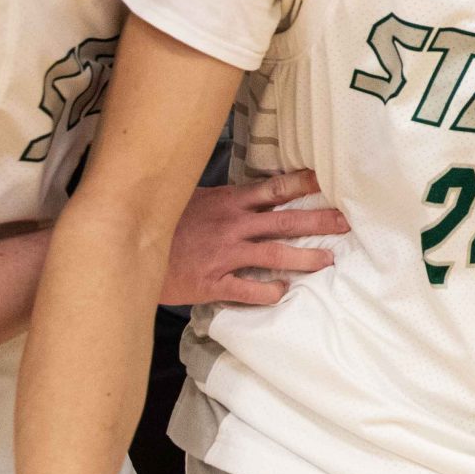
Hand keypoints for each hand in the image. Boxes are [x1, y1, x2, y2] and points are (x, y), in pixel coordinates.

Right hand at [161, 170, 346, 307]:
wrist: (128, 246)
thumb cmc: (165, 223)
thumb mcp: (194, 198)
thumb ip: (225, 198)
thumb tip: (252, 193)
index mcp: (229, 201)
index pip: (274, 188)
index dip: (302, 184)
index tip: (327, 181)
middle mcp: (232, 225)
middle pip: (285, 220)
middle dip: (319, 221)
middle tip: (346, 222)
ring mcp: (224, 254)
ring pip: (274, 254)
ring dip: (305, 257)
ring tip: (328, 260)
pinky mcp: (213, 281)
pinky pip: (247, 288)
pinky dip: (268, 290)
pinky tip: (283, 292)